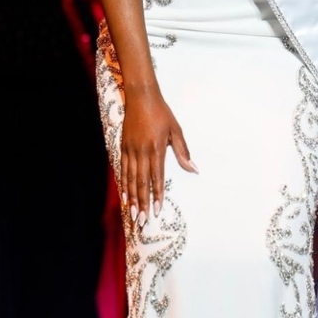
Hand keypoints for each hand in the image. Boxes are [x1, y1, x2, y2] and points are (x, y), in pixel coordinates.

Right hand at [120, 90, 195, 226]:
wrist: (141, 96)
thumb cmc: (161, 113)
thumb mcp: (176, 130)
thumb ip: (182, 152)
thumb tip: (194, 169)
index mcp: (156, 149)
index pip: (157, 178)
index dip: (157, 195)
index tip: (157, 210)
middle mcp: (142, 152)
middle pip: (141, 182)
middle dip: (142, 203)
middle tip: (142, 220)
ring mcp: (130, 150)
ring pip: (130, 178)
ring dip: (132, 197)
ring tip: (132, 213)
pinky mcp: (123, 147)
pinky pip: (123, 169)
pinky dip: (124, 183)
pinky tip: (125, 195)